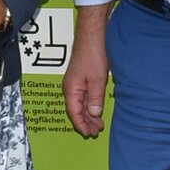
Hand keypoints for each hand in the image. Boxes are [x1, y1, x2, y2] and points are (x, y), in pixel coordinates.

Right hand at [64, 5, 111, 136]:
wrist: (93, 36)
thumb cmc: (92, 54)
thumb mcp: (97, 79)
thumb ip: (95, 98)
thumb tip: (94, 114)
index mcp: (71, 89)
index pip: (74, 113)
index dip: (81, 125)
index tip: (89, 133)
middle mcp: (71, 88)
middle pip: (76, 110)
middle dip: (86, 122)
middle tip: (96, 132)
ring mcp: (76, 83)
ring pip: (81, 104)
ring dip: (89, 115)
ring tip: (98, 125)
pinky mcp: (82, 79)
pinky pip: (84, 97)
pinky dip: (90, 105)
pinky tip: (96, 110)